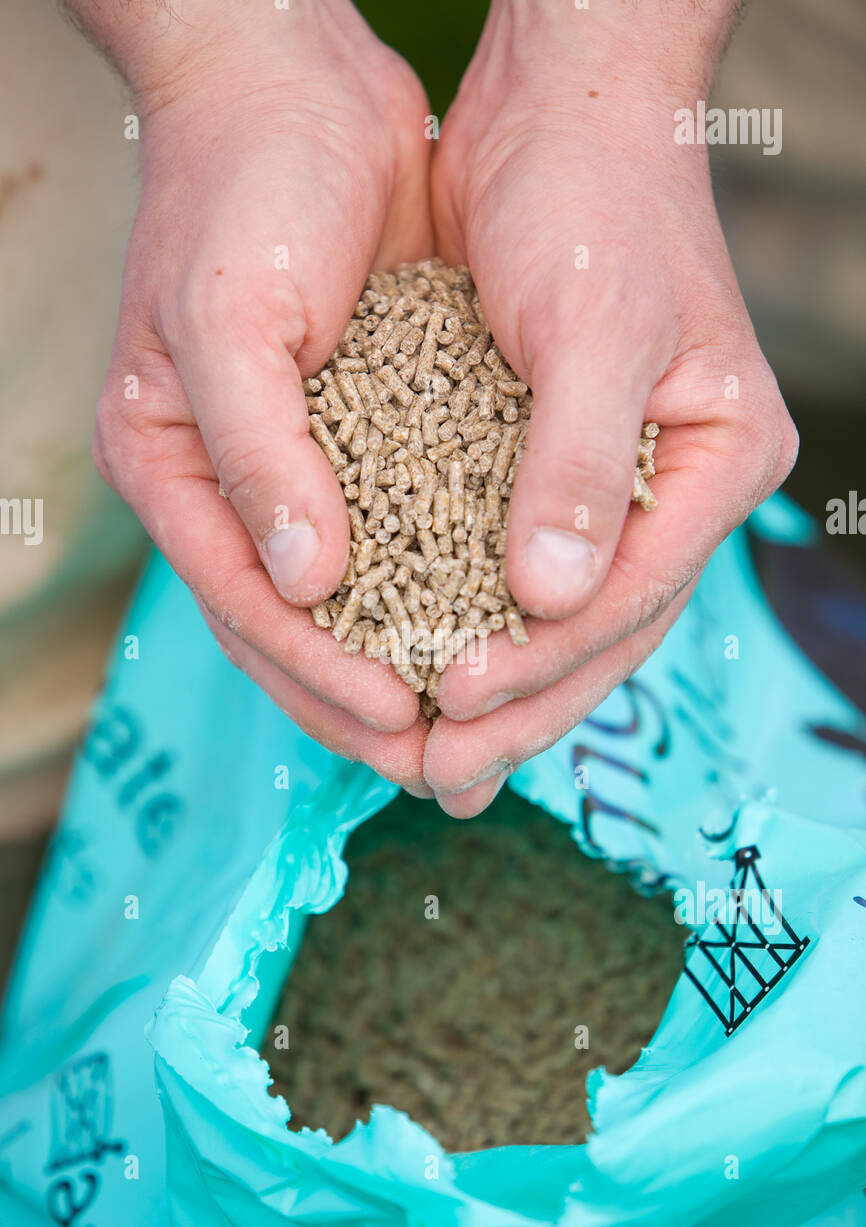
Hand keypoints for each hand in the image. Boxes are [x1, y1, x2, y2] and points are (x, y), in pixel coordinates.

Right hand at [88, 0, 433, 791]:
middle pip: (300, 633)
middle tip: (447, 769)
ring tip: (478, 733)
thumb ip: (260, 453)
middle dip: (368, 705)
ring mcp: (303, 470)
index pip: (250, 608)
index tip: (404, 720)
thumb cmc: (241, 187)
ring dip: (414, 669)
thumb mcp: (229, 316)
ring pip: (358, 603)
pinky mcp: (366, 439)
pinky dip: (444, 594)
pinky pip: (406, 541)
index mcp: (177, 472)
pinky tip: (497, 631)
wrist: (294, 87)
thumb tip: (308, 581)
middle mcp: (237, 489)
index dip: (324, 674)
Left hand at [426, 0, 797, 815]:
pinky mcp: (542, 467)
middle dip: (518, 707)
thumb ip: (579, 465)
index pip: (632, 593)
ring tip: (428, 762)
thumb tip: (549, 599)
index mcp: (717, 461)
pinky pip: (505, 569)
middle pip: (599, 631)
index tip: (454, 701)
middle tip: (441, 778)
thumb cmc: (592, 197)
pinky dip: (462, 622)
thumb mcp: (595, 326)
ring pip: (553, 617)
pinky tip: (416, 671)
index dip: (544, 658)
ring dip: (492, 691)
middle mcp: (670, 488)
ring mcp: (610, 484)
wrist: (555, 113)